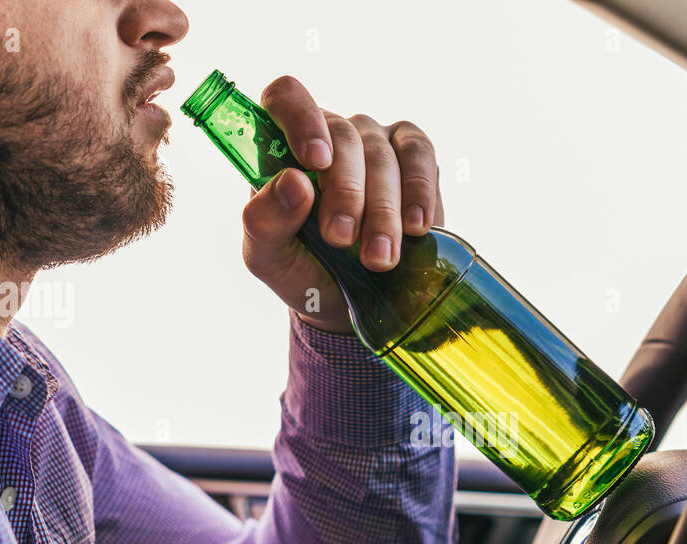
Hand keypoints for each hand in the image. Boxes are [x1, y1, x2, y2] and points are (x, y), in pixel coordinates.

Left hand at [240, 75, 445, 334]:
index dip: (301, 119)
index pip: (287, 98)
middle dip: (346, 192)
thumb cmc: (301, 269)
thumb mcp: (268, 257)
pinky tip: (418, 227)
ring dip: (383, 209)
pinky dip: (420, 192)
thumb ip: (265, 221)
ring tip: (380, 257)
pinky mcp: (413, 156)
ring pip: (382, 154)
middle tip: (342, 239)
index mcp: (283, 145)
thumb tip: (294, 182)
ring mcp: (373, 141)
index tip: (315, 162)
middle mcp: (329, 134)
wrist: (348, 301)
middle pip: (342, 137)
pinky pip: (421, 156)